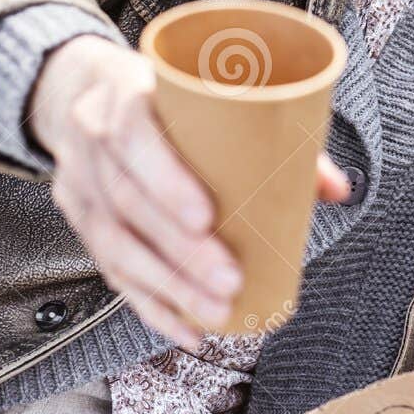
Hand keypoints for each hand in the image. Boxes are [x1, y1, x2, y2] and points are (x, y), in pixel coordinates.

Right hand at [30, 34, 350, 347]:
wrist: (83, 84)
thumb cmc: (162, 93)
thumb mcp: (204, 90)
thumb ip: (274, 130)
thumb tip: (336, 187)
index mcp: (123, 92)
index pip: (133, 135)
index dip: (165, 180)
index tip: (207, 217)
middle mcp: (90, 137)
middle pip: (127, 200)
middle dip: (180, 250)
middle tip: (230, 280)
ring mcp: (78, 180)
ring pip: (113, 244)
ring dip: (168, 286)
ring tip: (216, 309)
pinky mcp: (77, 216)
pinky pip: (108, 269)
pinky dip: (150, 305)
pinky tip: (187, 329)